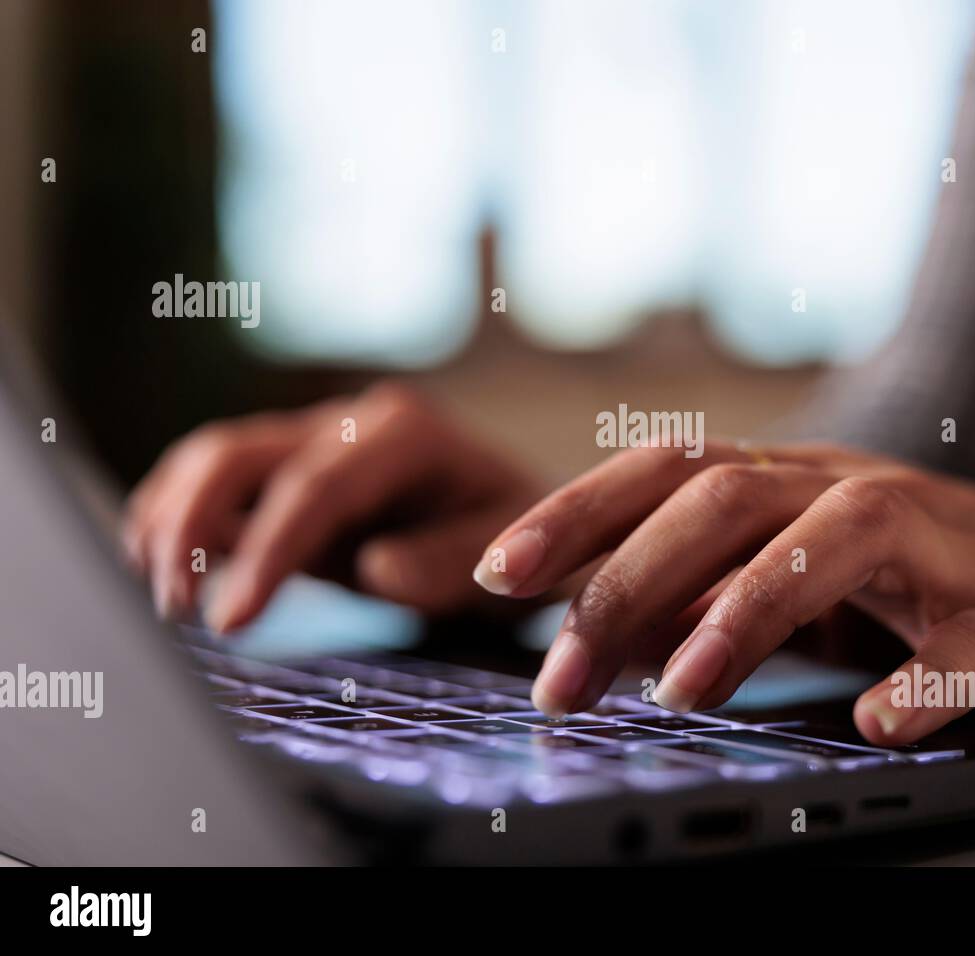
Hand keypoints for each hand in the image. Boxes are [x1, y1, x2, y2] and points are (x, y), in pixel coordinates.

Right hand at [122, 383, 540, 629]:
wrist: (530, 526)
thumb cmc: (527, 547)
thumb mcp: (518, 561)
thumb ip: (452, 562)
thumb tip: (377, 569)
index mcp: (407, 436)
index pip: (317, 486)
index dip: (266, 551)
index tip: (230, 621)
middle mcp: (352, 424)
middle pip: (240, 453)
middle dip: (192, 525)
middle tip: (173, 611)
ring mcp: (315, 439)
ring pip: (213, 457)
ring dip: (169, 519)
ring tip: (158, 597)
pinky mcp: (290, 469)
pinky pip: (214, 478)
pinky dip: (174, 515)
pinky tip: (153, 565)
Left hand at [473, 441, 974, 744]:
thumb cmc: (930, 580)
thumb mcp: (802, 581)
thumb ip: (712, 595)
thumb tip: (602, 639)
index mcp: (793, 484)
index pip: (668, 473)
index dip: (580, 512)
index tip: (497, 573)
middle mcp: (852, 491)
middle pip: (725, 501)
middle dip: (630, 584)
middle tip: (560, 680)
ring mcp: (939, 546)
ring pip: (836, 543)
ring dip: (749, 613)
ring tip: (683, 693)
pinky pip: (968, 645)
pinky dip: (921, 682)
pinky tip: (877, 721)